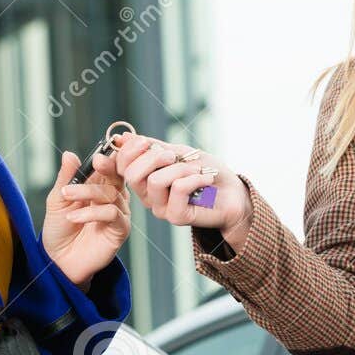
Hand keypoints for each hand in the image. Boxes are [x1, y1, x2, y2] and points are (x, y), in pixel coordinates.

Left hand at [43, 147, 129, 287]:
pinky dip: (92, 212)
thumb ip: (66, 177)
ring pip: (111, 193)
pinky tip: (74, 217)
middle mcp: (114, 197)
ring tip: (66, 198)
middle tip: (95, 162)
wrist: (58, 260)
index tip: (103, 149)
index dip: (110, 156)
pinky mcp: (120, 230)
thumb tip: (69, 154)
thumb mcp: (58, 199)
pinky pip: (112, 214)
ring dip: (86, 192)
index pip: (110, 166)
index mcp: (101, 186)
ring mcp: (119, 214)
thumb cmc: (59, 229)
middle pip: (117, 176)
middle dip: (107, 166)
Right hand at [112, 133, 252, 246]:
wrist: (232, 192)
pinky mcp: (176, 217)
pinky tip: (206, 179)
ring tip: (196, 169)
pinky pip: (177, 190)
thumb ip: (153, 147)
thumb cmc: (206, 171)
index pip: (121, 167)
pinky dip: (194, 178)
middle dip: (152, 158)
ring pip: (155, 181)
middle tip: (174, 155)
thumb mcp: (179, 152)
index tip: (144, 141)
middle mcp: (148, 196)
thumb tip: (124, 137)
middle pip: (132, 175)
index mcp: (144, 180)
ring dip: (179, 168)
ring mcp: (161, 208)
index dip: (127, 152)